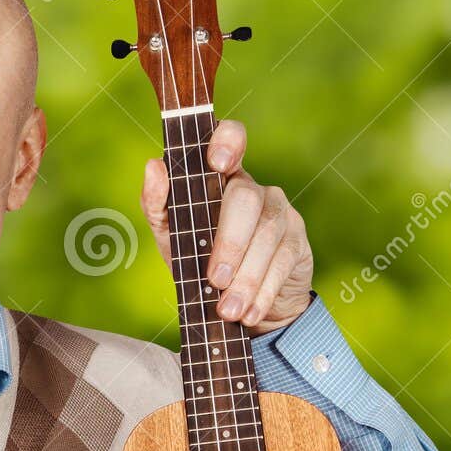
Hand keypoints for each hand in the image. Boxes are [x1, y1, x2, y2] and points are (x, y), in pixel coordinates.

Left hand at [139, 119, 314, 334]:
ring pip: (266, 235)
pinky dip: (263, 291)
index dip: (228, 141)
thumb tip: (153, 167)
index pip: (231, 140)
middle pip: (246, 199)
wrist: (240, 308)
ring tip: (227, 310)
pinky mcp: (297, 242)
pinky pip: (283, 262)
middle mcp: (253, 189)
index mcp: (220, 178)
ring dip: (246, 278)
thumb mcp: (172, 239)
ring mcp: (279, 213)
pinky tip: (249, 311)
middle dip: (230, 242)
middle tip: (214, 279)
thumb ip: (158, 206)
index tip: (217, 162)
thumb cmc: (199, 264)